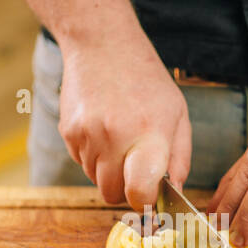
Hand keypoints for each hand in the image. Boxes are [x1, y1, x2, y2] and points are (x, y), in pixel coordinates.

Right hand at [58, 33, 191, 209]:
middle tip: (135, 167)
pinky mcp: (68, 132)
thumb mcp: (177, 115)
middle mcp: (115, 137)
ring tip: (119, 138)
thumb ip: (179, 159)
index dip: (145, 202)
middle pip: (112, 194)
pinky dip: (93, 155)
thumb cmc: (146, 81)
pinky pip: (81, 162)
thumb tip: (173, 194)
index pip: (139, 192)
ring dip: (108, 170)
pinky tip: (102, 128)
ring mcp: (87, 135)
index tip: (150, 197)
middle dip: (125, 189)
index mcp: (149, 134)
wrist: (102, 45)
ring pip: (95, 180)